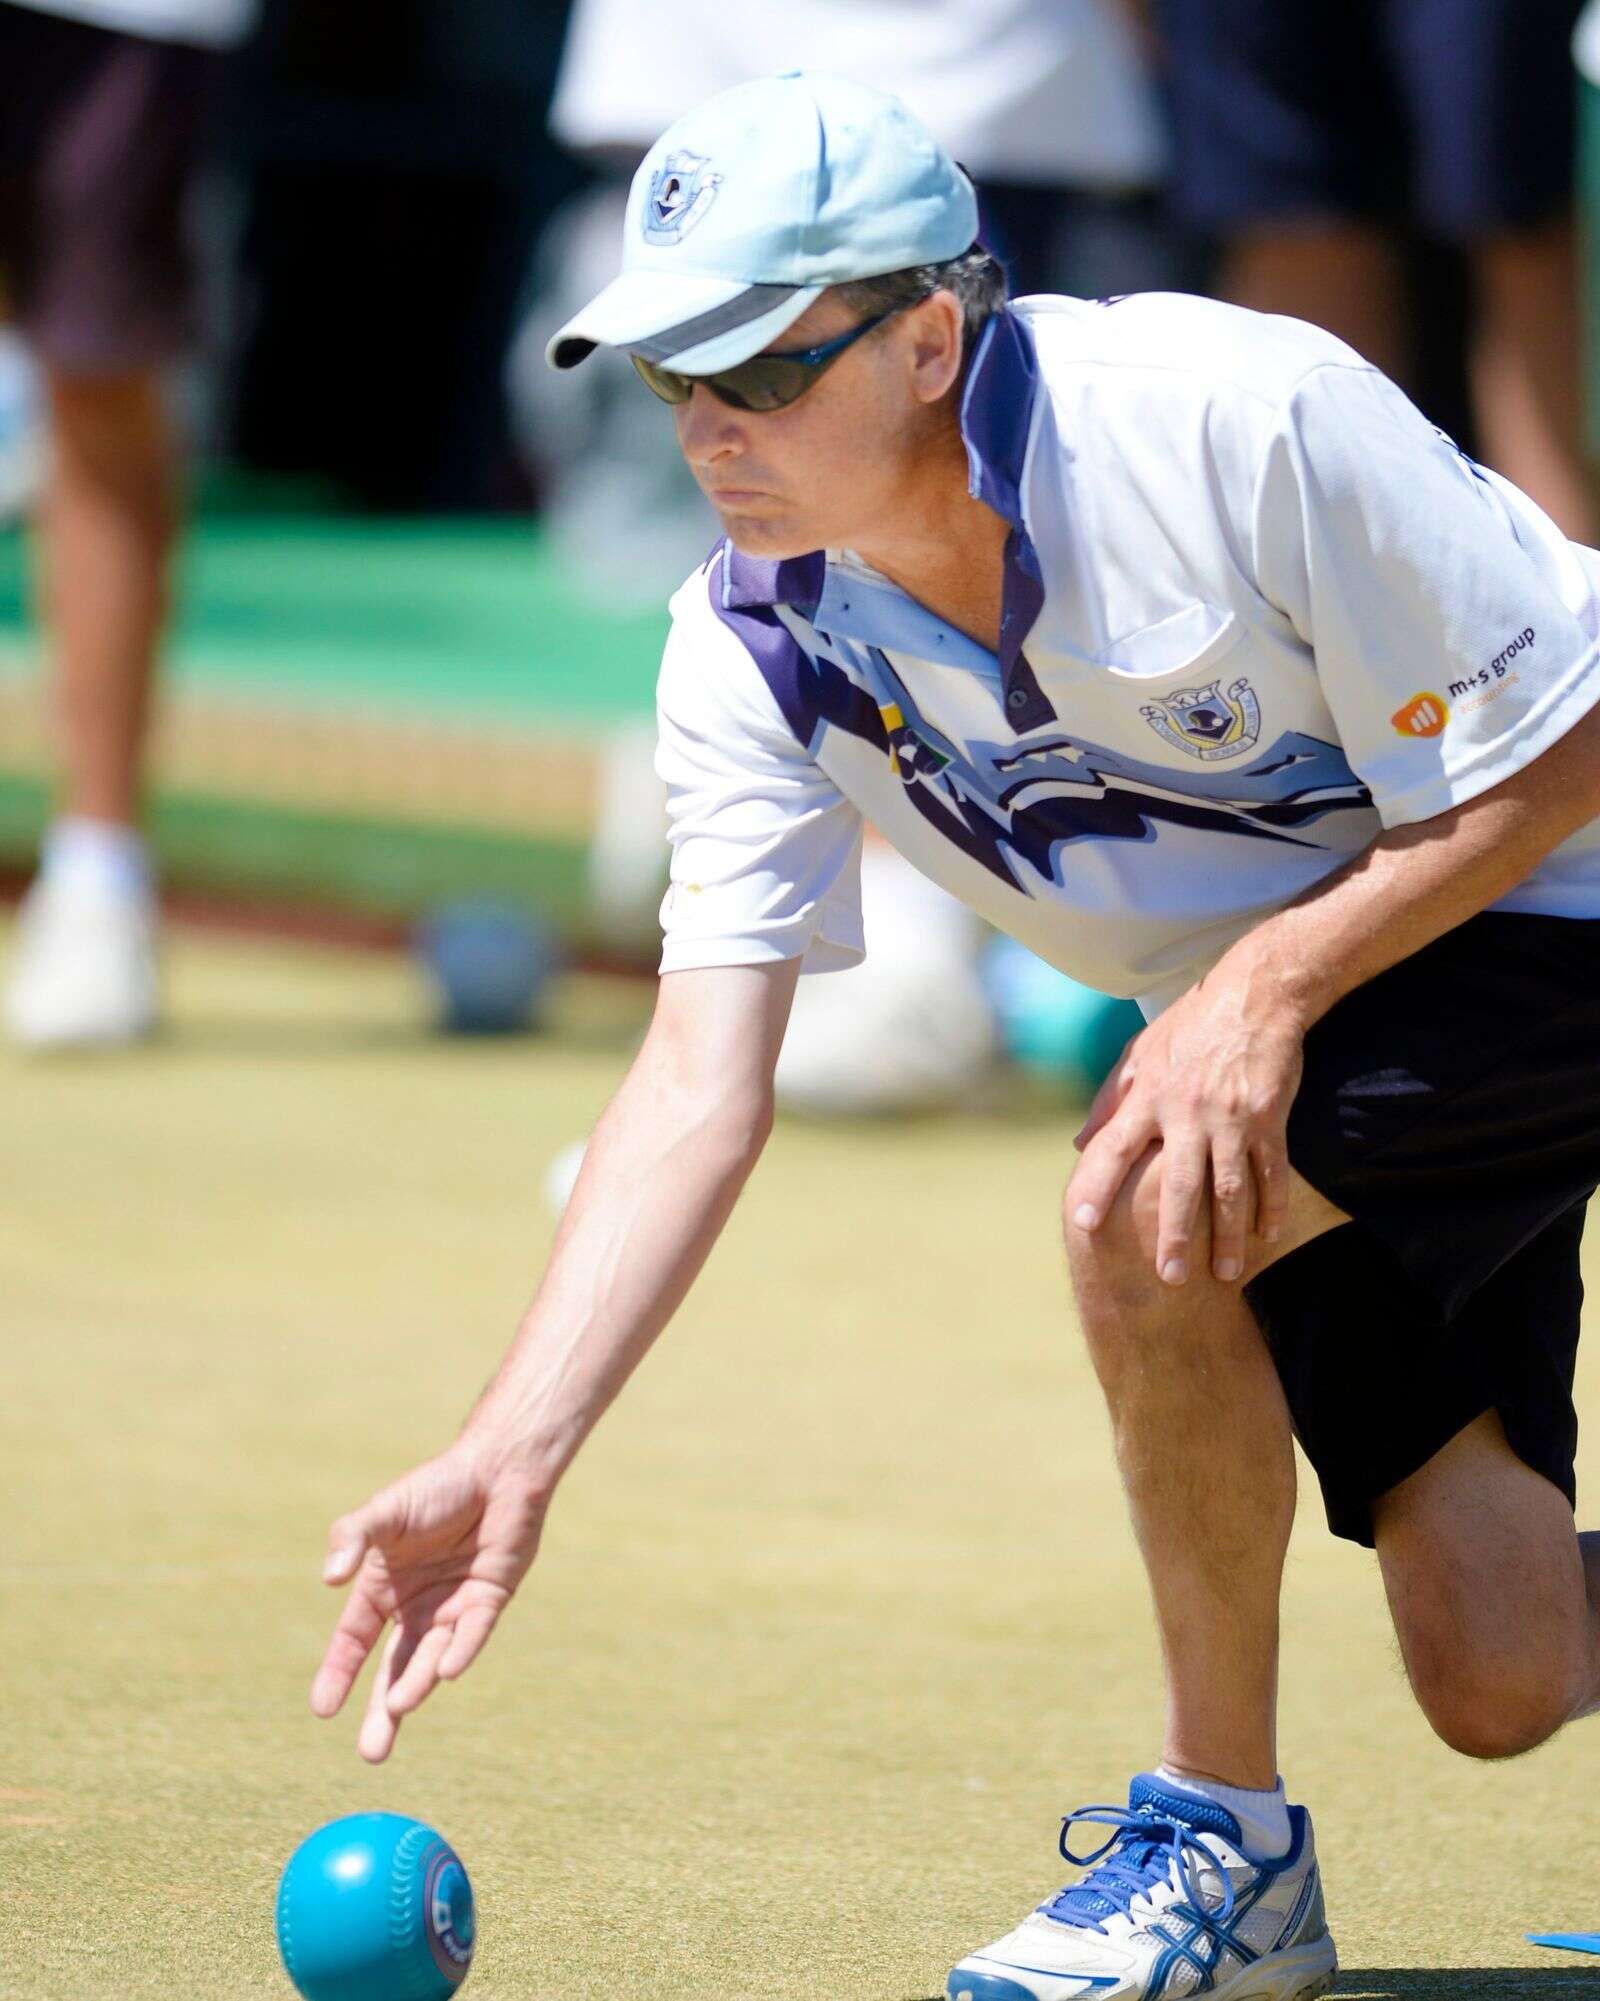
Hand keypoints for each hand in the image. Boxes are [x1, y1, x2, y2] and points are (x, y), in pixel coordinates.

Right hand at [311, 1442, 547, 1761]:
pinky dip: (460, 1651)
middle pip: (394, 1668)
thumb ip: (352, 1538)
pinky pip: (472, 1632)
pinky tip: (447, 1670)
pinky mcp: (489, 1600)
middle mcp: (416, 1605)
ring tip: (400, 1708)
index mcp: (383, 1588)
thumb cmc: (437, 1485)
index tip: (322, 1709)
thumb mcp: (384, 1511)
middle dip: (383, 1709)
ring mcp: (453, 1606)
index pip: (354, 1641)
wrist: (497, 1468)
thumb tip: (329, 1579)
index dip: (338, 1673)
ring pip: (432, 1658)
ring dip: (417, 1684)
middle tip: (372, 1754)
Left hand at [1065, 974, 1303, 1284]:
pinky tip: (1267, 1237)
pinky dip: (1271, 1207)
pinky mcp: (1269, 1117)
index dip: (1097, 1186)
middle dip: (1174, 1234)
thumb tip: (1079, 1145)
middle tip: (1170, 1278)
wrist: (1254, 995)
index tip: (1083, 1224)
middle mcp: (1186, 1111)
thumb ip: (1109, 1100)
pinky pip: (1271, 1171)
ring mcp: (1230, 1117)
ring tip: (1224, 1275)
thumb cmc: (1190, 1026)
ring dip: (1227, 1236)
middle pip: (1178, 1184)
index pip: (1113, 1148)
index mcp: (1148, 1096)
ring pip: (1229, 1188)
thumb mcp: (1139, 1053)